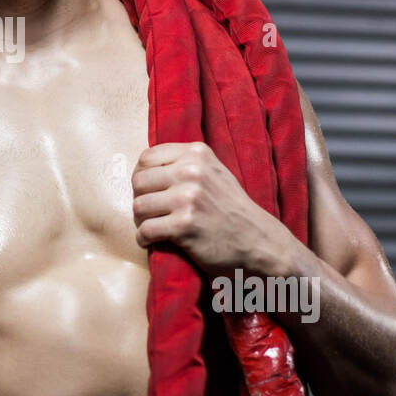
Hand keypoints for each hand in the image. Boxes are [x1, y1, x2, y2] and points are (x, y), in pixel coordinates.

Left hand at [131, 142, 292, 278]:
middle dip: (139, 199)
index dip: (141, 177)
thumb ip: (185, 163)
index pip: (146, 158)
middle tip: (148, 213)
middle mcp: (192, 171)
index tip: (147, 191)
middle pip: (139, 182)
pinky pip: (145, 230)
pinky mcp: (184, 225)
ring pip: (138, 206)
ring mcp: (188, 198)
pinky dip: (143, 239)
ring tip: (151, 227)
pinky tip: (150, 241)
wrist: (257, 240)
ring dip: (140, 221)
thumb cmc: (230, 208)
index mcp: (197, 154)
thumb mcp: (213, 172)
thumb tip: (144, 165)